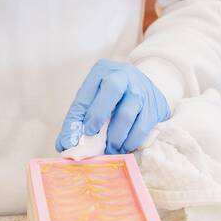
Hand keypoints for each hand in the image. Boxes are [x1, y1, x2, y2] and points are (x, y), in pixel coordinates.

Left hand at [55, 59, 170, 156]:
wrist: (148, 85)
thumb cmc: (114, 94)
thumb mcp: (95, 96)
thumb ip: (81, 116)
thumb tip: (65, 144)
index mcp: (102, 70)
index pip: (85, 94)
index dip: (76, 119)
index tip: (70, 140)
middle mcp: (124, 75)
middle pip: (112, 89)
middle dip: (98, 116)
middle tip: (91, 137)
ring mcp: (142, 89)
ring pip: (127, 114)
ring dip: (115, 137)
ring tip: (109, 149)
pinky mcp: (155, 106)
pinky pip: (142, 128)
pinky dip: (130, 142)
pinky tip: (124, 147)